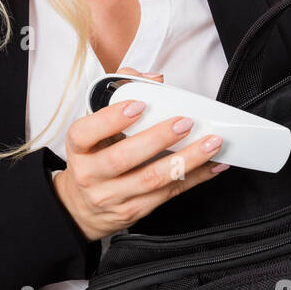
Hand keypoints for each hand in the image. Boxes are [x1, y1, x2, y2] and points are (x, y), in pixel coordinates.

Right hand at [52, 71, 228, 240]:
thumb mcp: (94, 128)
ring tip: (210, 144)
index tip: (139, 104)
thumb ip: (118, 95)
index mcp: (78, 148)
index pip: (86, 132)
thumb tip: (153, 79)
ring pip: (152, 179)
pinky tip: (212, 165)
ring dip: (187, 160)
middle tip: (185, 122)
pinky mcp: (134, 210)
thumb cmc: (93, 159)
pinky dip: (195, 177)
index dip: (112, 119)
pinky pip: (169, 193)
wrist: (83, 207)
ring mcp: (112, 196)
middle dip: (159, 138)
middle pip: (124, 157)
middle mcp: (90, 174)